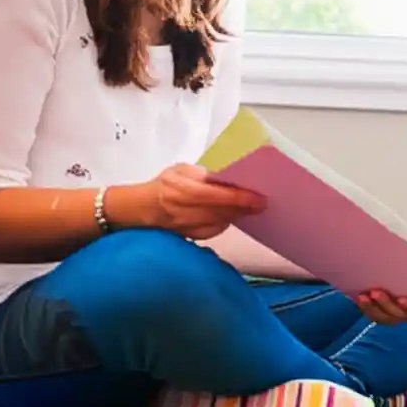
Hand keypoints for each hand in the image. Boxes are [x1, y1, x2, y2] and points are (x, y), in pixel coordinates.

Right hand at [133, 164, 265, 239]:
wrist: (143, 208)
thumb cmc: (165, 184)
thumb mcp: (181, 170)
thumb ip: (203, 174)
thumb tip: (228, 177)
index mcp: (180, 188)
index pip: (215, 194)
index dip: (238, 197)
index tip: (258, 196)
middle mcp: (183, 209)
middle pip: (221, 210)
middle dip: (244, 207)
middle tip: (262, 202)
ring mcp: (186, 226)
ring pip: (220, 222)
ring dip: (238, 215)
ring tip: (253, 208)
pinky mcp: (190, 236)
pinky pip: (215, 230)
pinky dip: (227, 222)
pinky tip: (235, 215)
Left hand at [356, 290, 406, 324]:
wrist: (396, 273)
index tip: (401, 300)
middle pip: (403, 314)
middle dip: (387, 305)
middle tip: (376, 292)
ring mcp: (398, 316)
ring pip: (388, 319)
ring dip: (374, 309)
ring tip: (363, 296)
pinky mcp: (384, 315)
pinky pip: (376, 317)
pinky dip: (367, 308)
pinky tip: (360, 298)